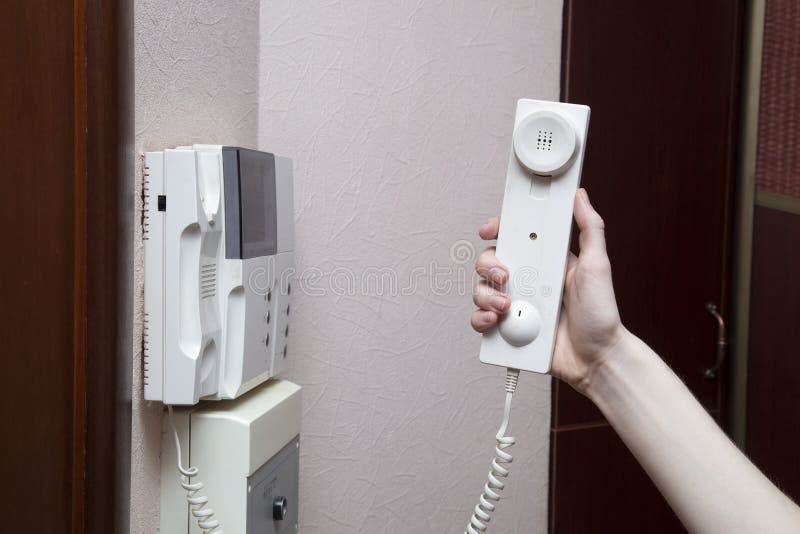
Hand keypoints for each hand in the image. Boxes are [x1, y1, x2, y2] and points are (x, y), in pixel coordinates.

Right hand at [470, 188, 624, 391]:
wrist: (597, 357)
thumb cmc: (600, 314)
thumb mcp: (598, 265)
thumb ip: (589, 229)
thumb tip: (580, 197)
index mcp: (543, 262)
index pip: (513, 238)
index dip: (497, 230)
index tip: (490, 230)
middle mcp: (526, 281)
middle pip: (489, 262)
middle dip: (488, 264)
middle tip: (505, 275)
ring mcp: (515, 305)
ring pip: (481, 291)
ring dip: (486, 295)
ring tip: (508, 306)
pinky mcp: (508, 330)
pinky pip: (480, 320)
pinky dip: (482, 319)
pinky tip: (497, 321)